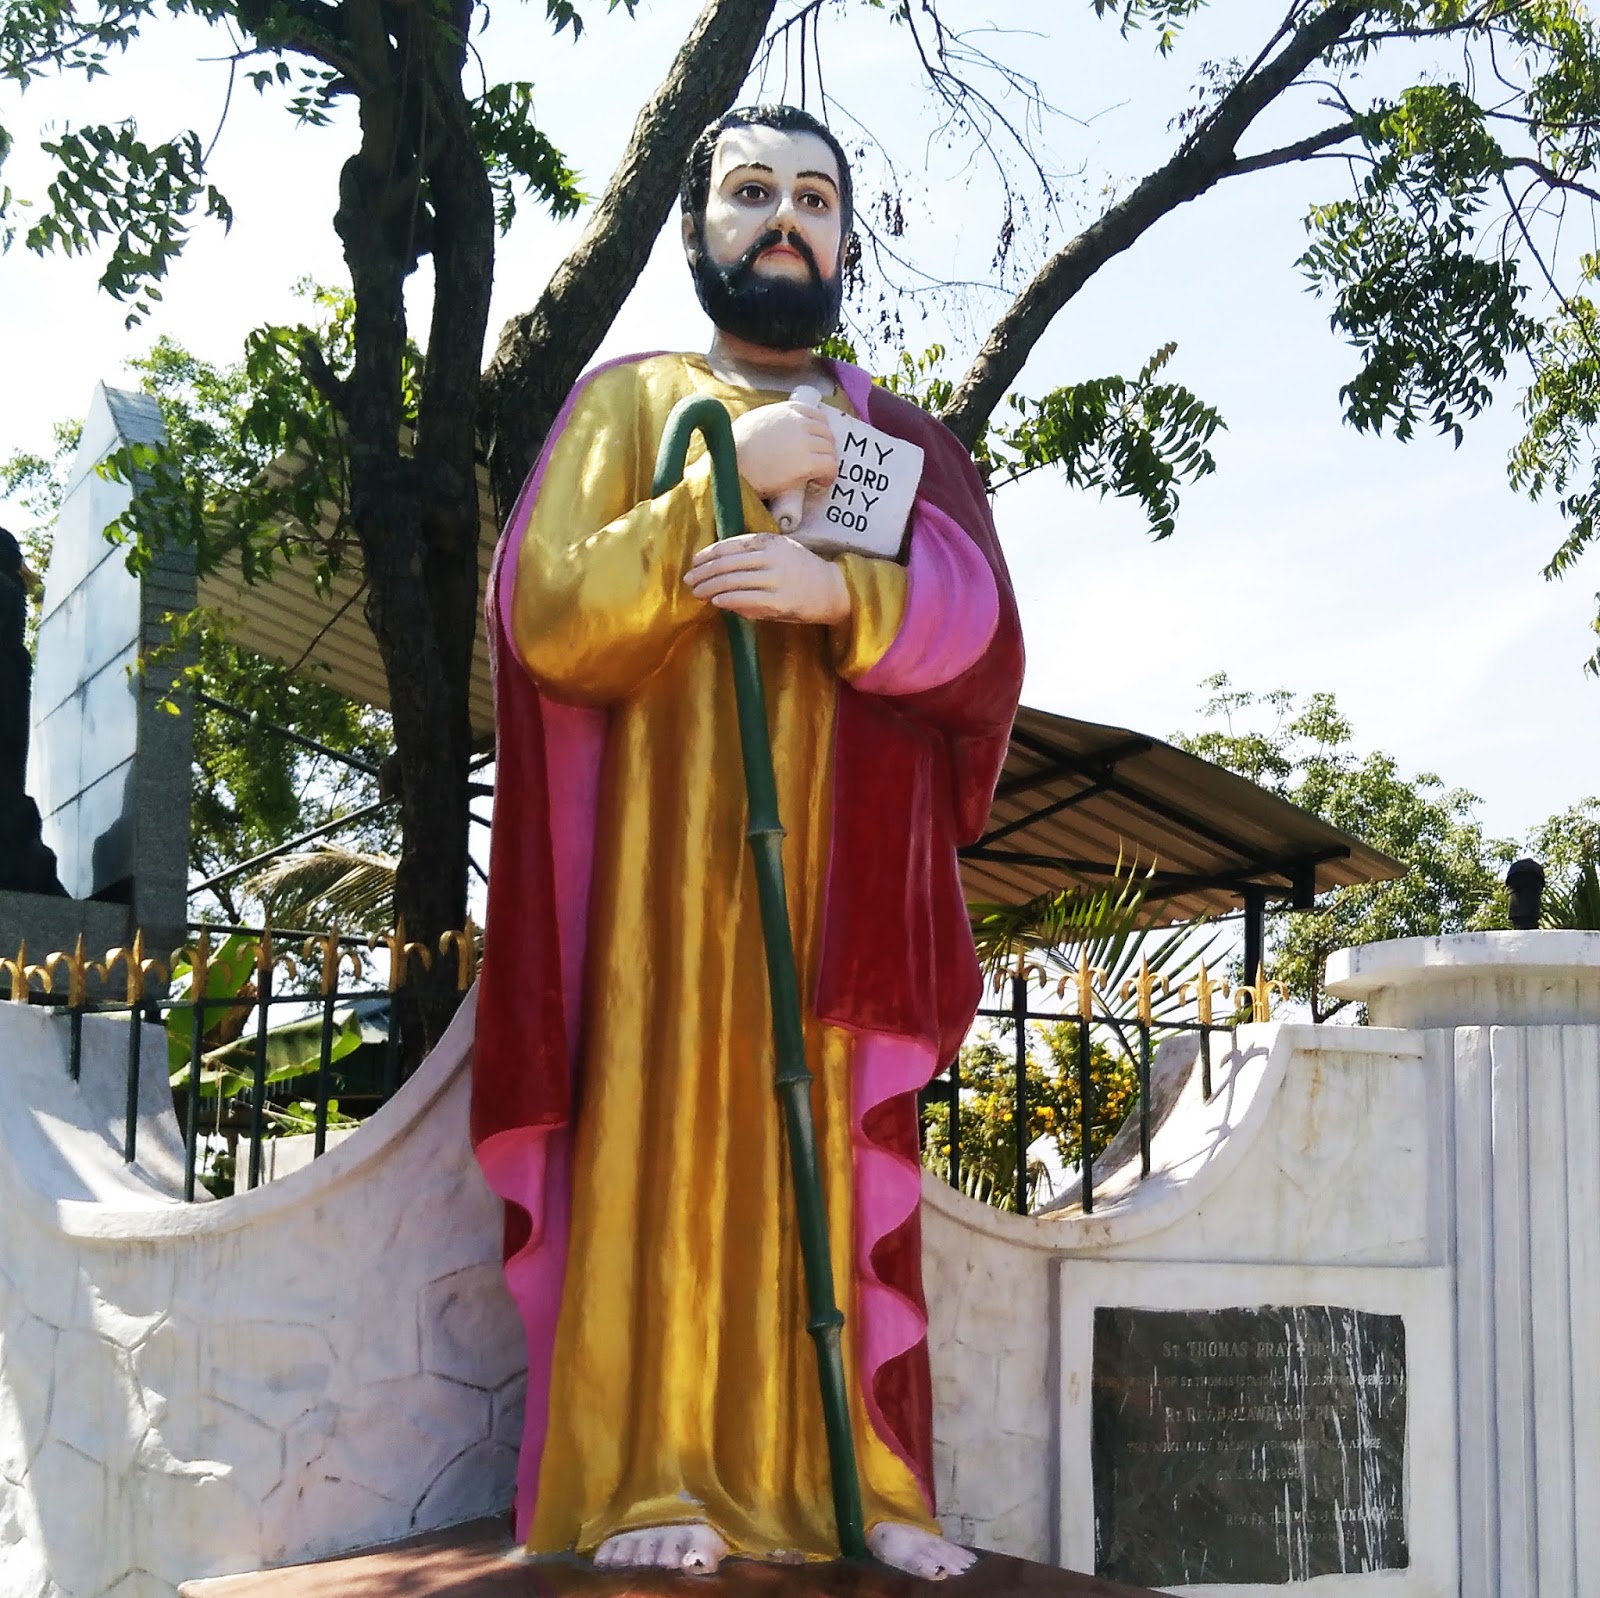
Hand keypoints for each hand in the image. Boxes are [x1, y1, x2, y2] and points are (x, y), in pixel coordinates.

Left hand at [685, 533, 848, 623]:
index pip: (730, 546)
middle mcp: (771, 558)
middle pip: (726, 564)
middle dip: (703, 573)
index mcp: (770, 542)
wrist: (832, 589)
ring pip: (732, 581)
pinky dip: (727, 599)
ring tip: (698, 593)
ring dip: (710, 588)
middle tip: (689, 581)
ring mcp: (775, 580)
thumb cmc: (802, 571)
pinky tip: (717, 601)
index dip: (708, 554)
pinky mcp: (778, 601)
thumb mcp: (781, 551)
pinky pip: (745, 599)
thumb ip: (753, 554)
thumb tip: (719, 565)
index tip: (695, 562)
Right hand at [730, 401, 837, 499]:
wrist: (728, 467)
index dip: (819, 432)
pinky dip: (828, 477)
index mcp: (786, 409)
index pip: (816, 415)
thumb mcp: (752, 422)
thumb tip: (776, 431)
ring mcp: (805, 441)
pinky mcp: (808, 463)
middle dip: (825, 450)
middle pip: (826, 434)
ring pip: (830, 451)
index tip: (815, 445)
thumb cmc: (732, 449)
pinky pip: (830, 467)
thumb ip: (771, 421)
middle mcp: (798, 422)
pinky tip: (818, 484)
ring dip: (827, 464)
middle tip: (816, 466)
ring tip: (815, 477)